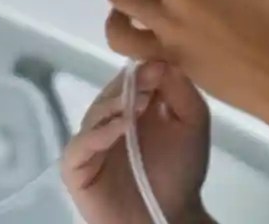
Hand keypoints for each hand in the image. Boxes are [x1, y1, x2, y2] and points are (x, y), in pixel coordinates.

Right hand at [62, 61, 210, 223]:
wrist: (171, 216)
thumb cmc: (181, 171)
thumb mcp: (192, 123)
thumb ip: (181, 90)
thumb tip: (160, 59)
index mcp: (131, 108)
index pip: (129, 79)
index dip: (142, 70)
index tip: (158, 65)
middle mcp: (107, 121)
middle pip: (109, 93)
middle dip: (128, 85)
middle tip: (148, 80)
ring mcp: (90, 143)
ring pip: (94, 114)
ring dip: (114, 105)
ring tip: (138, 103)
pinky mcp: (76, 166)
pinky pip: (81, 144)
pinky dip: (99, 133)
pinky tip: (122, 127)